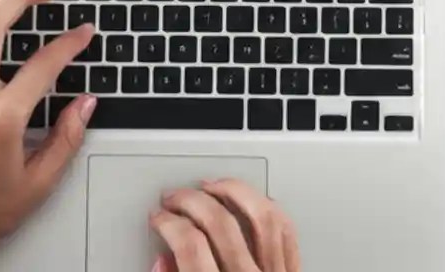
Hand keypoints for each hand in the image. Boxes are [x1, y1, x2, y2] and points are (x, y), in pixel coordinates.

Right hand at [151, 178, 300, 271]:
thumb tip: (162, 260)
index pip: (190, 246)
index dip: (168, 224)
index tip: (158, 216)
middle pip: (221, 223)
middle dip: (192, 201)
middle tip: (175, 196)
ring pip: (261, 216)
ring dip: (234, 192)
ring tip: (213, 184)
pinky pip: (286, 230)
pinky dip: (268, 207)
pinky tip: (251, 199)